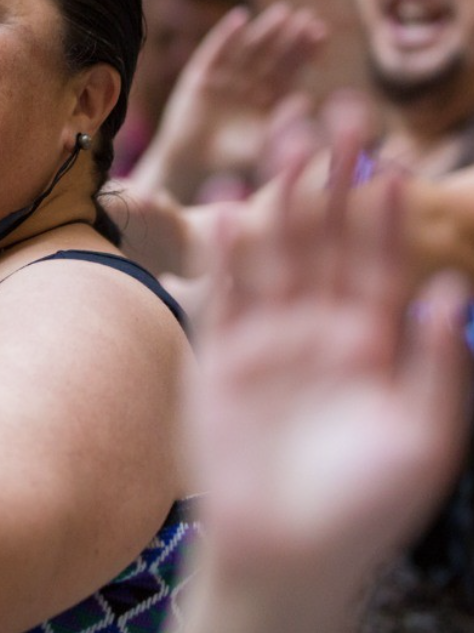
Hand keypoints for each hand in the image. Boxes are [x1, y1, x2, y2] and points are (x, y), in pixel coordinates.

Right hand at [132, 3, 326, 201]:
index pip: (291, 68)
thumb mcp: (264, 142)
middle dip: (290, 36)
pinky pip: (215, 51)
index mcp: (269, 97)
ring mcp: (225, 76)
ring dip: (265, 30)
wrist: (191, 163)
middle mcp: (249, 82)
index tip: (321, 32)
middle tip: (308, 17)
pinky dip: (226, 35)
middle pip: (273, 53)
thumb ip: (284, 124)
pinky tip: (241, 18)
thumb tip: (308, 100)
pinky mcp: (201, 75)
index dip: (305, 50)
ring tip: (283, 13)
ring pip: (249, 48)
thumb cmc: (231, 157)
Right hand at [186, 103, 472, 609]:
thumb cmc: (365, 507)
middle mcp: (320, 326)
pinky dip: (229, 249)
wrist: (284, 554)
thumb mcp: (423, 438)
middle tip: (330, 114)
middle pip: (324, 237)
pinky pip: (226, 293)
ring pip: (274, 250)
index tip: (388, 156)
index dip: (383, 210)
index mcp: (373, 340)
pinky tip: (232, 204)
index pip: (379, 259)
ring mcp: (268, 336)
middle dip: (328, 179)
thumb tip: (448, 289)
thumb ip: (438, 366)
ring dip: (277, 196)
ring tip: (281, 138)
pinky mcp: (220, 354)